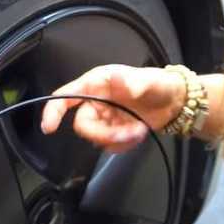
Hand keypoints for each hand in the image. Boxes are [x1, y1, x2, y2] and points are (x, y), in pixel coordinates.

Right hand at [40, 64, 184, 152]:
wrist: (175, 102)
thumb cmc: (159, 84)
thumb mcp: (148, 81)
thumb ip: (132, 81)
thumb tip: (114, 77)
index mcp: (97, 83)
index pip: (66, 96)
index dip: (53, 111)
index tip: (49, 128)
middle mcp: (96, 100)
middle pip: (83, 125)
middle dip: (103, 134)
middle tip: (127, 134)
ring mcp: (104, 116)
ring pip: (97, 138)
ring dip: (117, 140)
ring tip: (139, 131)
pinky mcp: (112, 130)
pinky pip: (108, 145)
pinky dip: (122, 145)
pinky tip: (136, 135)